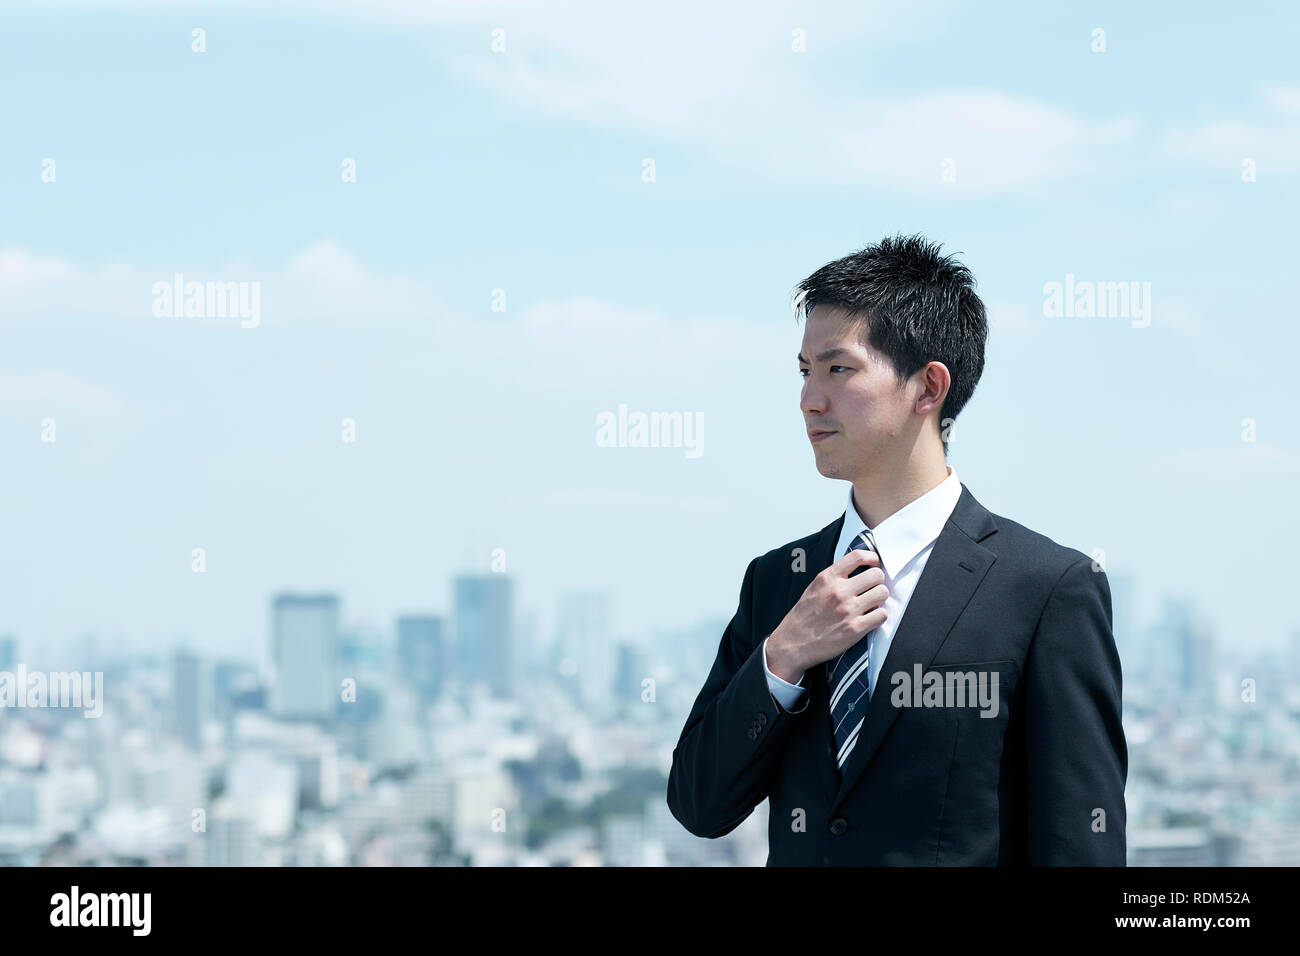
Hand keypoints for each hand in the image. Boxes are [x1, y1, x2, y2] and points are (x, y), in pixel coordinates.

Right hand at [766, 548, 887, 682]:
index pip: (857, 556)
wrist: (793, 643)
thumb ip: (834, 577)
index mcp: (827, 578)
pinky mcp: (855, 629)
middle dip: (878, 581)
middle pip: (876, 574)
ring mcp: (848, 610)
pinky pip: (882, 615)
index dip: (872, 557)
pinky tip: (870, 618)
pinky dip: (879, 616)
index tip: (874, 563)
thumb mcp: (814, 587)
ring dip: (880, 598)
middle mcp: (839, 591)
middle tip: (873, 588)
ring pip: (883, 593)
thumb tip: (859, 568)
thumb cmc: (804, 616)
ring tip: (872, 604)